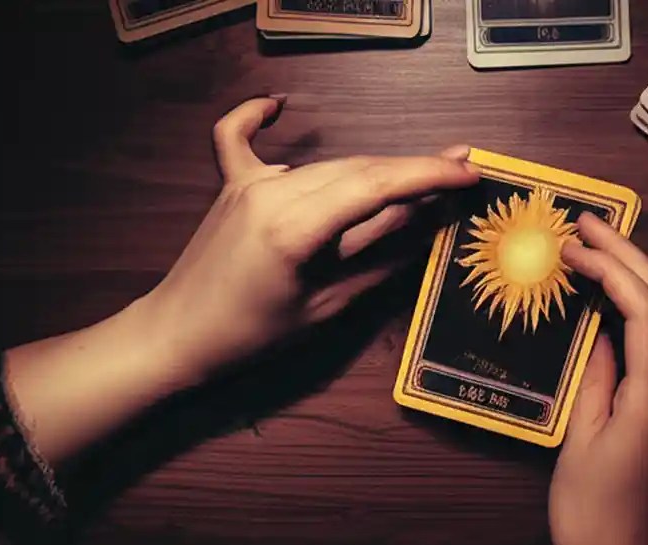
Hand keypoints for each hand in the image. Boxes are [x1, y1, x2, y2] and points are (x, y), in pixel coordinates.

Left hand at [136, 96, 480, 385]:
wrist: (179, 336)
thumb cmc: (252, 335)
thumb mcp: (326, 306)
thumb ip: (378, 258)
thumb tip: (425, 223)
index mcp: (295, 228)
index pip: (376, 186)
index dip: (428, 175)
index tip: (468, 172)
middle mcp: (272, 193)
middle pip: (358, 170)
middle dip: (411, 173)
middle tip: (460, 174)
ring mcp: (249, 185)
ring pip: (327, 165)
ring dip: (371, 172)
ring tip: (416, 179)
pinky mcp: (232, 186)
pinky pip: (239, 138)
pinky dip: (256, 118)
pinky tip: (278, 105)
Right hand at [550, 213, 647, 544]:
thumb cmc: (591, 522)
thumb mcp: (579, 443)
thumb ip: (596, 377)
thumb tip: (600, 327)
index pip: (647, 309)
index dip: (613, 266)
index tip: (576, 244)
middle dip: (633, 256)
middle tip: (590, 228)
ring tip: (607, 251)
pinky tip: (625, 302)